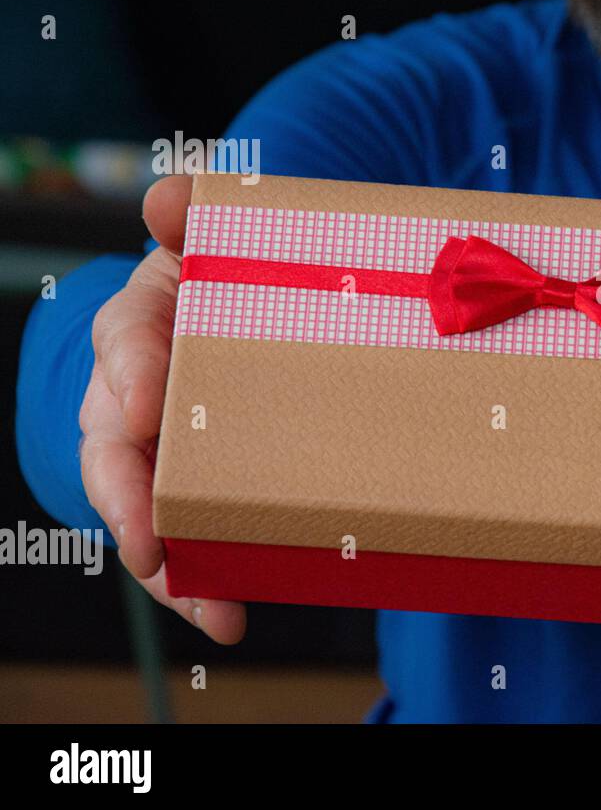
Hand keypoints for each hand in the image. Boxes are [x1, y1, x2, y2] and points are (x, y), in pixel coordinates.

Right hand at [79, 175, 245, 643]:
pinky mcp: (205, 489)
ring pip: (147, 510)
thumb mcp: (226, 232)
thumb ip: (201, 208)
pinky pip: (193, 540)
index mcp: (148, 322)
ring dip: (171, 565)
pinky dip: (206, 580)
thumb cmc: (242, 272)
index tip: (145, 404)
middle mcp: (141, 393)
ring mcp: (168, 450)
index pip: (125, 342)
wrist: (276, 310)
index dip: (131, 370)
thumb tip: (168, 195)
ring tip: (209, 606)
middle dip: (128, 499)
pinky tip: (232, 613)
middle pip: (115, 449)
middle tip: (151, 543)